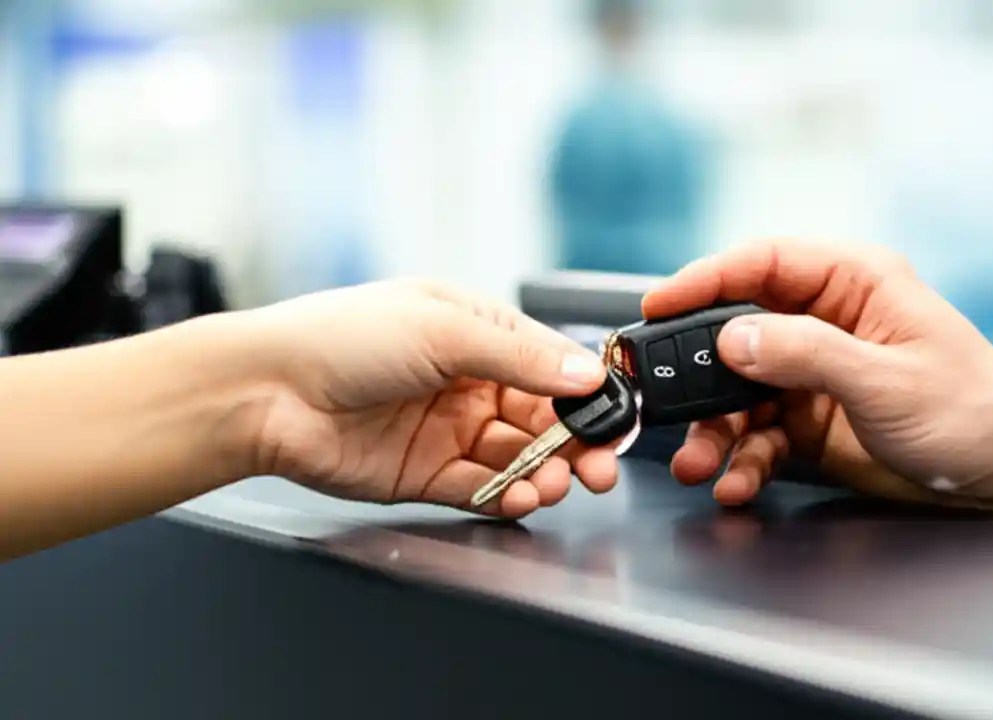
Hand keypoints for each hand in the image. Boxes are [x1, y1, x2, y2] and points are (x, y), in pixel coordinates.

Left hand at [237, 282, 619, 517]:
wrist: (264, 393)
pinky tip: (521, 496)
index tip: (615, 416)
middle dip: (575, 443)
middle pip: (543, 417)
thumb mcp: (442, 329)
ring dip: (545, 472)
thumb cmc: (338, 338)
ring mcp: (447, 429)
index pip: (550, 363)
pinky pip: (482, 488)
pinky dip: (508, 496)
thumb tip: (586, 372)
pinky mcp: (426, 474)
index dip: (587, 391)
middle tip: (597, 467)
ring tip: (554, 483)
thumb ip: (520, 357)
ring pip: (519, 457)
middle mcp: (466, 380)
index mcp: (474, 331)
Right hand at [642, 240, 992, 518]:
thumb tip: (733, 339)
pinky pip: (760, 436)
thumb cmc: (972, 409)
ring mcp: (815, 374)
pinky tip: (738, 482)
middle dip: (698, 373)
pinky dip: (744, 460)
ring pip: (740, 392)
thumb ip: (806, 355)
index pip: (763, 264)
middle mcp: (826, 323)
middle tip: (663, 400)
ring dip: (715, 430)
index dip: (705, 278)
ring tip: (701, 463)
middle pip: (737, 332)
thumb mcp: (886, 379)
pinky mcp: (813, 421)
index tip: (659, 303)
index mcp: (852, 284)